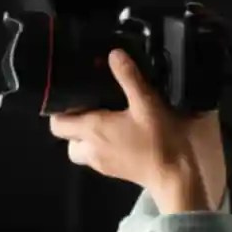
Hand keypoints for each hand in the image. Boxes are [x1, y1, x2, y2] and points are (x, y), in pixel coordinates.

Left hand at [49, 49, 224, 211]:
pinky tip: (120, 133)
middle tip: (90, 107)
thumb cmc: (158, 139)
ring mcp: (101, 163)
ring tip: (105, 119)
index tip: (75, 96)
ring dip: (86, 136)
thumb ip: (129, 77)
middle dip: (73, 124)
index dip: (60, 110)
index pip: (57, 124)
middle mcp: (90, 148)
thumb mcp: (146, 103)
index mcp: (92, 130)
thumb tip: (113, 54)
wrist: (174, 177)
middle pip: (66, 138)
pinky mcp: (113, 171)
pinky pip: (96, 157)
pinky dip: (100, 146)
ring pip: (80, 149)